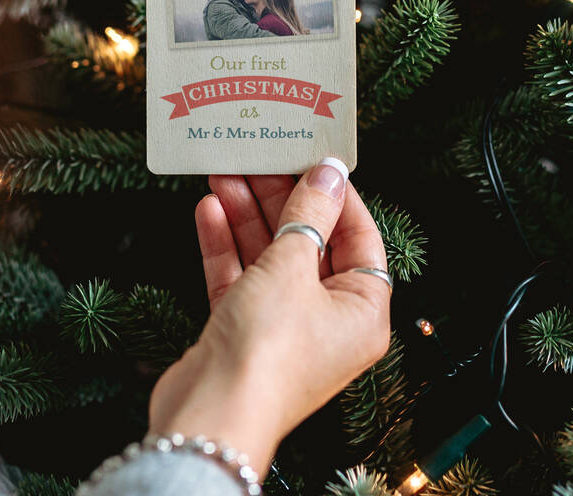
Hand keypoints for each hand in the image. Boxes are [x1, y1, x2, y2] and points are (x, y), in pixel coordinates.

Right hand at [148, 161, 390, 475]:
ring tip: (225, 173)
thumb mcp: (293, 265)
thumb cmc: (267, 350)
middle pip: (310, 242)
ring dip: (247, 214)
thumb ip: (309, 214)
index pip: (360, 236)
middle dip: (280, 198)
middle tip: (260, 158)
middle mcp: (328, 320)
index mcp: (362, 311)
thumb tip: (328, 173)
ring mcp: (284, 326)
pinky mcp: (243, 331)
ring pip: (269, 256)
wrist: (210, 415)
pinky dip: (225, 244)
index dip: (336, 195)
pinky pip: (239, 277)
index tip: (313, 157)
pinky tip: (210, 210)